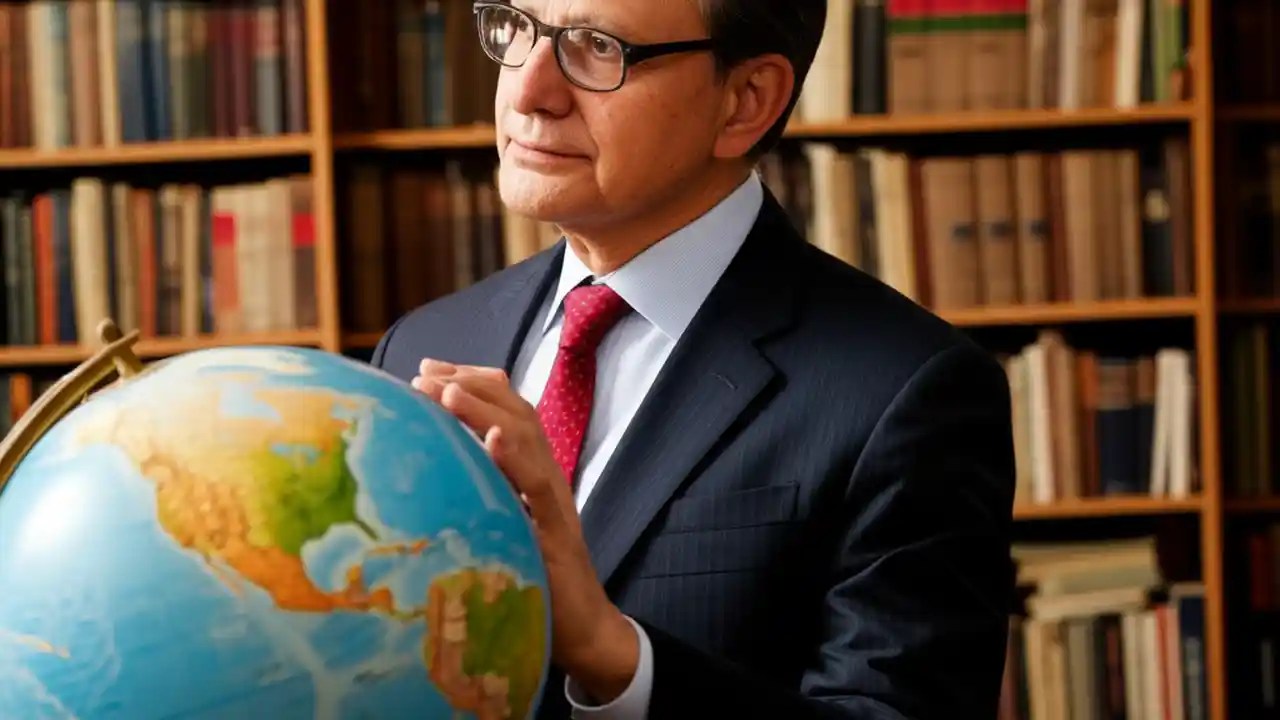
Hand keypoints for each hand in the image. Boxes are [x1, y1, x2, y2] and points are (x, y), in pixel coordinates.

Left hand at [412, 359, 639, 702]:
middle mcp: (547, 476)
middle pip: (517, 410)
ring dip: (484, 410)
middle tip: (425, 374)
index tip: (427, 369)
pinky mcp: (557, 534)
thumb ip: (478, 495)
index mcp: (531, 472)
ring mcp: (555, 503)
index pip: (507, 409)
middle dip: (470, 384)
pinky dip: (515, 458)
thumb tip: (425, 476)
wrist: (583, 631)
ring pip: (527, 437)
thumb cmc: (534, 581)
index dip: (471, 382)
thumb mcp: (501, 527)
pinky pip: (539, 487)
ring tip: (446, 392)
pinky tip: (491, 441)